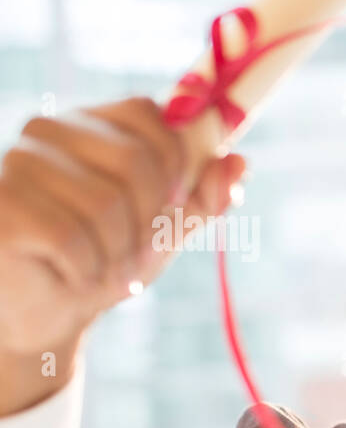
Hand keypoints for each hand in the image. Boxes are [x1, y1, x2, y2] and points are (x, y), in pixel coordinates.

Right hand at [0, 97, 244, 413]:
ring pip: (106, 205)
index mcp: (93, 124)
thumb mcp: (168, 228)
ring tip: (103, 267)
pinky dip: (87, 270)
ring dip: (118, 254)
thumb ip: (205, 196)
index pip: (150, 116)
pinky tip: (74, 276)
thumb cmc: (109, 258)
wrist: (52, 312)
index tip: (173, 204)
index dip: (177, 165)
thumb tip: (239, 163)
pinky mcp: (2, 205)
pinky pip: (70, 238)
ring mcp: (18, 163)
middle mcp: (50, 131)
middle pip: (137, 161)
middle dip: (151, 222)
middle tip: (135, 250)